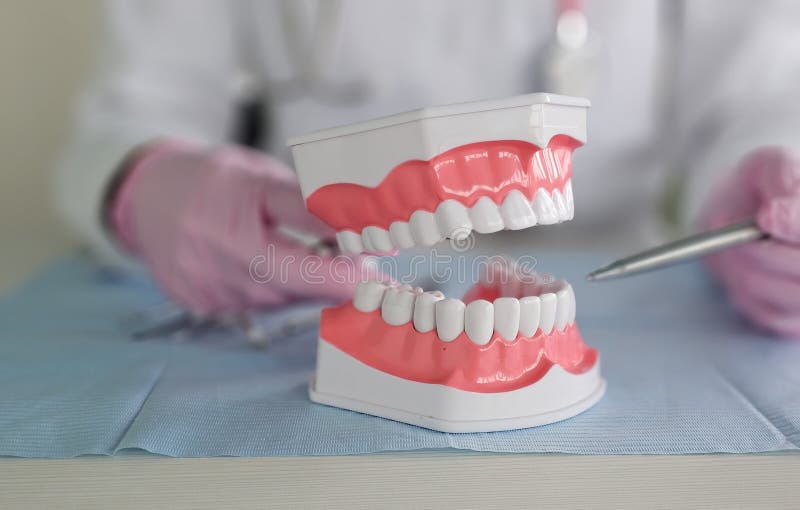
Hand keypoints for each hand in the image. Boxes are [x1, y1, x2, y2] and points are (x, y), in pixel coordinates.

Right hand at [111, 140, 357, 313]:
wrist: (146, 196)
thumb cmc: (211, 179)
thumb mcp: (263, 177)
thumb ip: (310, 207)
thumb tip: (363, 230)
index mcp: (234, 222)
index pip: (305, 252)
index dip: (350, 260)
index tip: (386, 265)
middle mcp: (217, 263)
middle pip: (298, 283)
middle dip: (339, 279)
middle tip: (372, 273)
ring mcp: (206, 290)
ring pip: (280, 297)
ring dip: (309, 283)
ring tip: (320, 260)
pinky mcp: (200, 305)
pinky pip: (256, 303)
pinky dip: (277, 288)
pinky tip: (276, 268)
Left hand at [702, 147, 799, 336]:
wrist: (742, 215)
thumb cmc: (764, 188)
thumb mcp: (768, 165)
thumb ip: (780, 175)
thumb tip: (778, 210)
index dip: (796, 225)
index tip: (766, 215)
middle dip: (763, 250)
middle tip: (727, 227)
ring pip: (790, 295)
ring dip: (749, 269)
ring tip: (731, 243)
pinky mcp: (799, 322)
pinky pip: (771, 315)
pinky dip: (744, 291)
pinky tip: (740, 265)